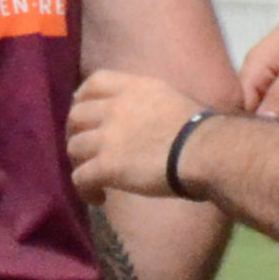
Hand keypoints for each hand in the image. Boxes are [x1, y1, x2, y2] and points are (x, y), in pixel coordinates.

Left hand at [66, 70, 206, 205]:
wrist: (205, 152)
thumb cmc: (200, 128)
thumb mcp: (169, 98)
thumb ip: (146, 103)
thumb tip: (139, 118)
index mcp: (133, 88)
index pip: (95, 82)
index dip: (82, 97)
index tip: (85, 111)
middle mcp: (115, 107)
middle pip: (76, 115)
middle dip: (76, 132)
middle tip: (87, 149)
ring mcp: (108, 136)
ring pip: (73, 146)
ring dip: (79, 162)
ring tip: (94, 175)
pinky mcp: (106, 165)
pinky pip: (80, 178)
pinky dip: (85, 190)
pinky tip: (98, 197)